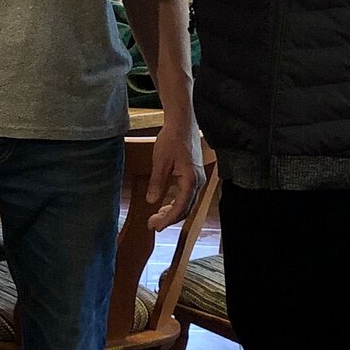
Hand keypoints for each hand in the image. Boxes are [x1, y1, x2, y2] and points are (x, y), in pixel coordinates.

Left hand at [147, 114, 203, 229]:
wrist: (182, 123)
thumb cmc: (171, 139)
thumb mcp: (160, 161)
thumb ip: (157, 182)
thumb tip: (151, 201)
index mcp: (191, 179)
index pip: (180, 207)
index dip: (168, 219)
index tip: (155, 226)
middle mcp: (198, 181)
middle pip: (186, 208)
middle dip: (169, 218)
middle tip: (153, 224)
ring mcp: (198, 178)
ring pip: (187, 202)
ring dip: (172, 211)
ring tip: (157, 216)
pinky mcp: (194, 175)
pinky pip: (187, 195)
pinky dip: (176, 202)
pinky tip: (165, 205)